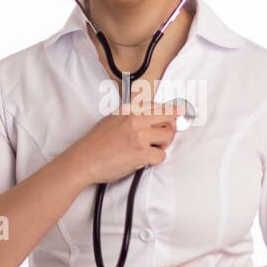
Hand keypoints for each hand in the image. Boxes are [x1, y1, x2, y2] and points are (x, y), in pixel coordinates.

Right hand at [62, 102, 185, 185]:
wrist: (84, 159)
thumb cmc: (95, 142)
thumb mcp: (112, 118)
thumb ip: (130, 115)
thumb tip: (149, 115)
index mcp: (130, 111)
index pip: (159, 106)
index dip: (173, 110)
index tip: (181, 111)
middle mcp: (136, 120)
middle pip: (169, 120)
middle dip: (170, 129)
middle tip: (163, 137)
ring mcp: (140, 137)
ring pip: (168, 137)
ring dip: (162, 145)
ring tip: (149, 149)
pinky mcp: (141, 154)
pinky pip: (161, 156)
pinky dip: (154, 160)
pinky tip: (143, 160)